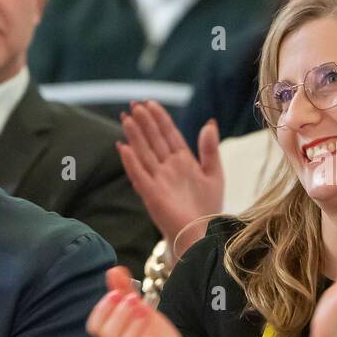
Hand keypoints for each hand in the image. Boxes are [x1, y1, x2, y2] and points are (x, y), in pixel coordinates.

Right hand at [87, 266, 195, 336]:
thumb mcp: (142, 311)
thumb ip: (126, 292)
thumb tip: (112, 270)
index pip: (95, 326)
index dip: (102, 310)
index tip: (116, 293)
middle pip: (107, 336)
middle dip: (119, 315)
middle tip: (134, 300)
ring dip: (133, 328)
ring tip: (145, 312)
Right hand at [117, 101, 222, 259]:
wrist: (201, 233)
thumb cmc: (207, 207)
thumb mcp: (214, 173)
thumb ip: (209, 149)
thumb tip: (209, 123)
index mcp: (183, 161)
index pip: (168, 134)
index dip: (159, 119)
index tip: (150, 103)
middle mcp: (167, 168)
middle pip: (153, 140)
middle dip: (144, 122)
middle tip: (133, 104)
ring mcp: (158, 180)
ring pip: (144, 153)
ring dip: (134, 136)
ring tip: (126, 118)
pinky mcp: (151, 194)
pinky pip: (139, 175)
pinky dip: (131, 162)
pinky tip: (123, 148)